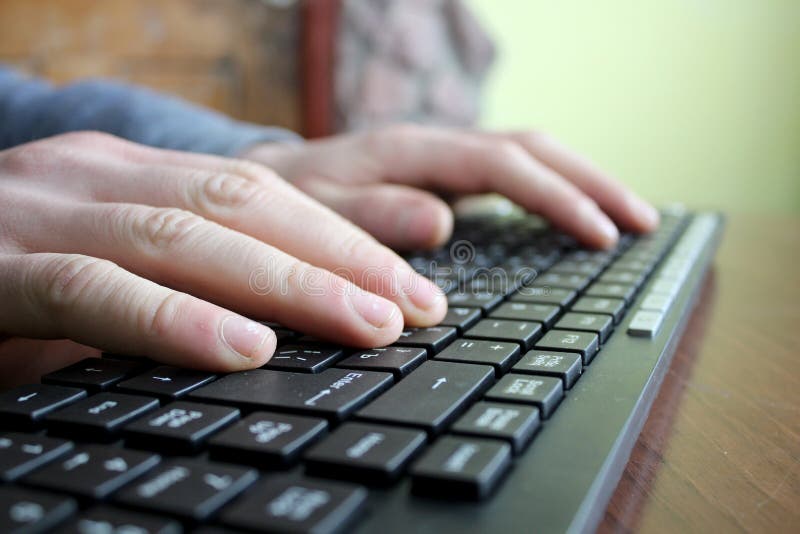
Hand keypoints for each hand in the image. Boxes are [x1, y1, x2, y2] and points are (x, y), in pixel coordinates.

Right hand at [0, 132, 445, 384]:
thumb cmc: (9, 277)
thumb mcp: (111, 270)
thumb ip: (182, 285)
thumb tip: (278, 330)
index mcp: (136, 175)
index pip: (265, 195)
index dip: (347, 240)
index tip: (415, 288)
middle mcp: (98, 178)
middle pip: (249, 207)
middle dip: (343, 259)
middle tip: (419, 308)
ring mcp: (45, 214)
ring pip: (190, 238)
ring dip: (289, 286)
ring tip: (368, 327)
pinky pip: (96, 291)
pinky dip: (174, 322)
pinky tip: (244, 352)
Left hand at [243, 125, 658, 249]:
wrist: (264, 186)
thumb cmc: (288, 204)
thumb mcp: (316, 214)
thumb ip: (372, 218)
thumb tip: (443, 222)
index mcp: (413, 151)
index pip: (503, 165)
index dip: (555, 199)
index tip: (597, 236)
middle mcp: (436, 147)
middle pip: (533, 149)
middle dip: (592, 183)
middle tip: (643, 223)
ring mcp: (444, 160)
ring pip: (530, 156)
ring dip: (583, 183)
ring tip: (631, 219)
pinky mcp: (444, 176)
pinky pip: (512, 174)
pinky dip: (552, 191)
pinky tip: (573, 215)